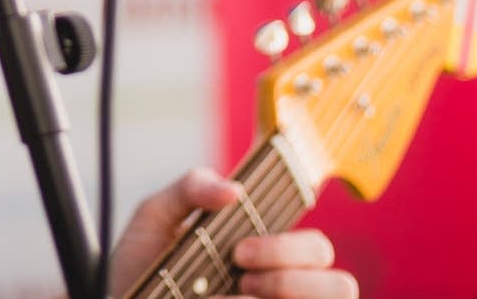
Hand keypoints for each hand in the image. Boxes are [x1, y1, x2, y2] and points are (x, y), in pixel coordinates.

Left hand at [110, 168, 357, 298]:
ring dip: (289, 289)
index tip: (242, 247)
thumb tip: (233, 190)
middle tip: (238, 264)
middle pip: (337, 281)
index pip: (315, 250)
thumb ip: (190, 189)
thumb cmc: (139, 270)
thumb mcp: (155, 219)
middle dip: (288, 265)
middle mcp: (280, 292)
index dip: (293, 245)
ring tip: (238, 290)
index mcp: (265, 259)